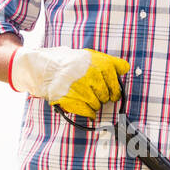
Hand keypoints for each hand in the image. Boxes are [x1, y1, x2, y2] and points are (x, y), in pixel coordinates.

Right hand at [10, 47, 129, 117]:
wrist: (43, 67)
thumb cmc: (69, 63)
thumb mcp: (90, 56)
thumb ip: (110, 62)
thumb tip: (126, 69)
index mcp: (99, 64)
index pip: (115, 85)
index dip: (114, 91)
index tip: (111, 94)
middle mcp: (91, 75)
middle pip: (107, 96)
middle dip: (102, 98)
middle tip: (94, 94)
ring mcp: (81, 88)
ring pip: (97, 105)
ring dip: (93, 104)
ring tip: (84, 97)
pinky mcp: (70, 99)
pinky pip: (87, 112)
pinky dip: (88, 112)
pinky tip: (83, 106)